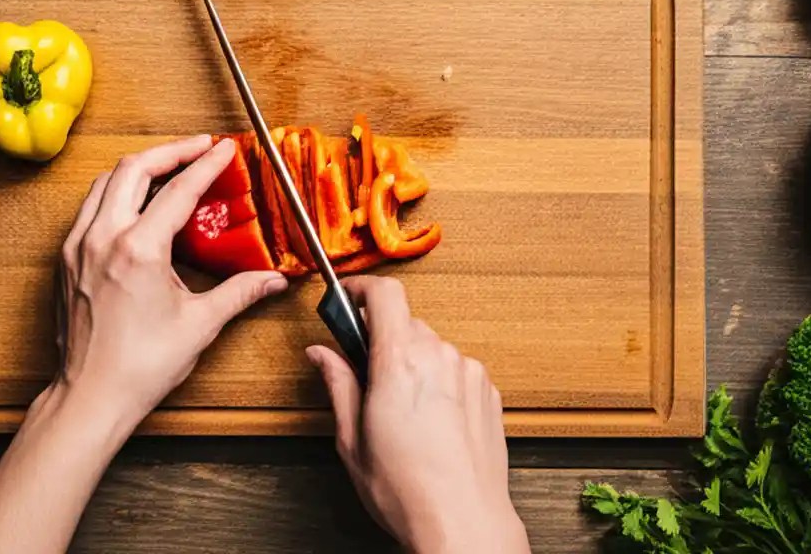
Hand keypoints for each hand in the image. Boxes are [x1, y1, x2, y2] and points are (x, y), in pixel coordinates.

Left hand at [55, 135, 287, 422]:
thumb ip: (240, 293)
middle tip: (198, 148)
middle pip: (134, 168)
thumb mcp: (199, 325)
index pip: (180, 190)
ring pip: (105, 182)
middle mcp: (103, 238)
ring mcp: (78, 246)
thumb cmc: (139, 367)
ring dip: (139, 168)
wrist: (90, 396)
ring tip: (169, 168)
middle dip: (170, 152)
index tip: (225, 149)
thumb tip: (274, 280)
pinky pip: (89, 207)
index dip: (207, 164)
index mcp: (138, 250)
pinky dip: (114, 192)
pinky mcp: (66, 259)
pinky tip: (135, 203)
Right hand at [306, 277, 530, 553]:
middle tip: (364, 371)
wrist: (464, 522)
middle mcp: (439, 357)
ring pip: (432, 346)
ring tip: (400, 408)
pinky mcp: (488, 390)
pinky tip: (429, 420)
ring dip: (412, 361)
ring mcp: (469, 372)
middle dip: (382, 338)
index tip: (347, 297)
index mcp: (400, 362)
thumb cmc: (409, 490)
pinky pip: (455, 368)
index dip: (361, 288)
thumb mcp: (352, 439)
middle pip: (406, 322)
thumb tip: (322, 354)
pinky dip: (439, 380)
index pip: (385, 294)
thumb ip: (338, 384)